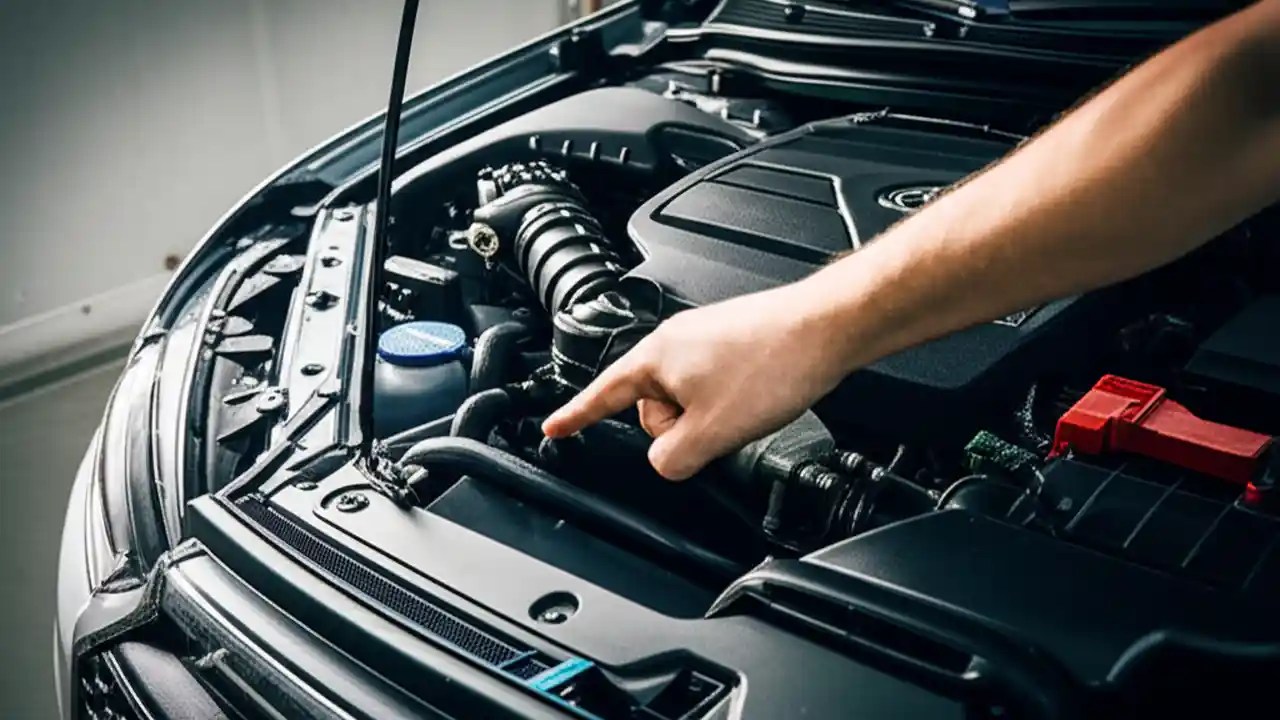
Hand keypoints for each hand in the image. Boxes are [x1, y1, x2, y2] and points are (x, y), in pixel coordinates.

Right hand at [541, 284, 850, 479]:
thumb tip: (666, 461)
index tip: (553, 428)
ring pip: (689, 400)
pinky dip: (730, 401)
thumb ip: (671, 459)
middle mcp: (674, 342)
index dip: (575, 417)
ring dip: (711, 416)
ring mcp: (704, 340)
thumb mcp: (711, 432)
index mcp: (655, 358)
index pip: (602, 394)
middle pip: (654, 407)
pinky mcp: (732, 343)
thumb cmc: (773, 365)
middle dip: (681, 428)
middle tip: (718, 426)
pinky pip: (715, 385)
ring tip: (747, 407)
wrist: (827, 328)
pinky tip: (757, 398)